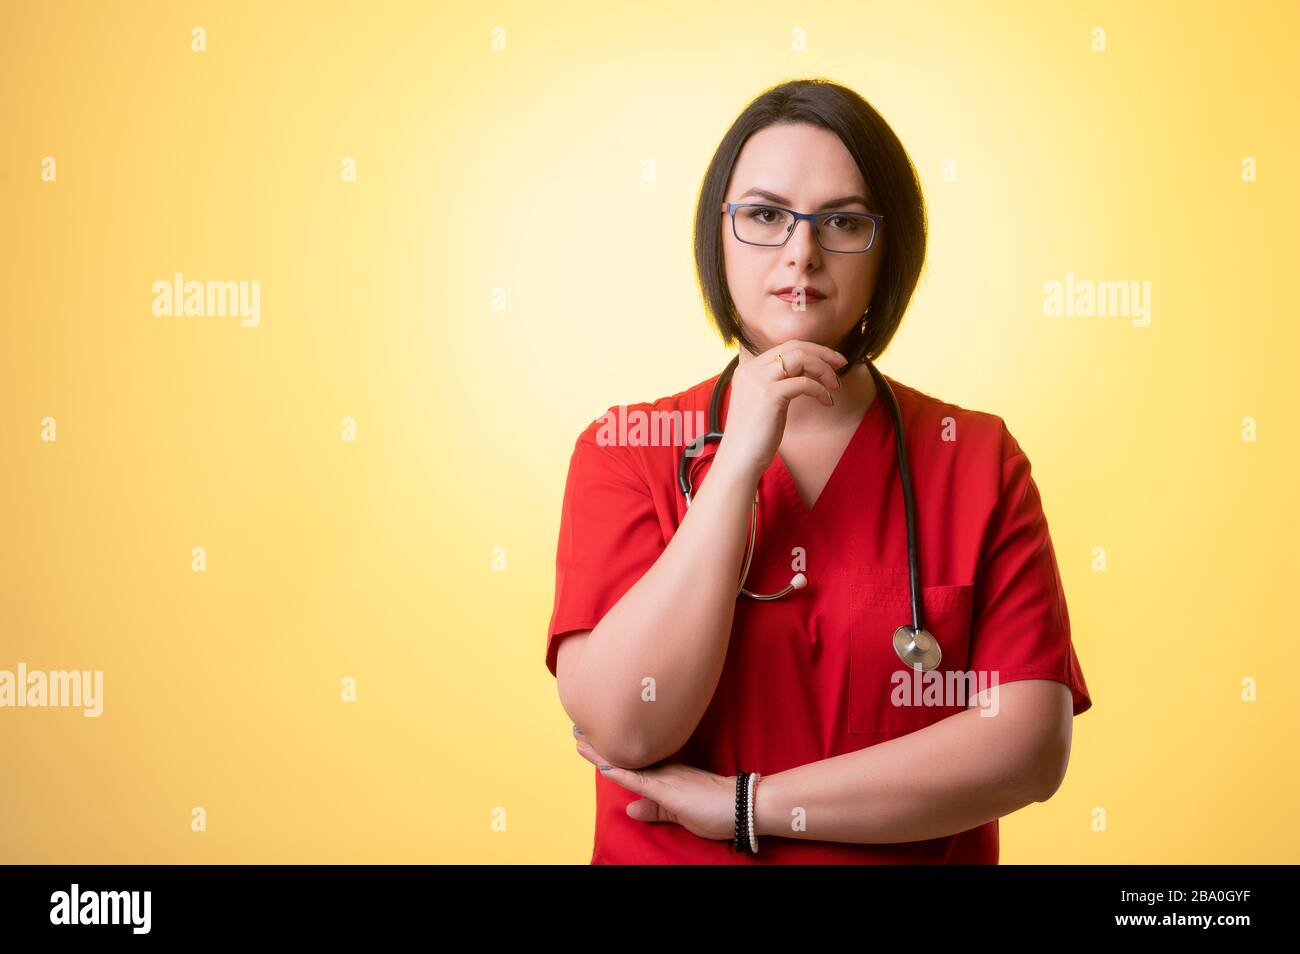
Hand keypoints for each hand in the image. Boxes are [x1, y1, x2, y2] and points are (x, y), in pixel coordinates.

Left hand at [572, 725, 735, 841]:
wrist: (746, 806)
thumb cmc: (718, 809)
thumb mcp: (679, 813)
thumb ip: (655, 810)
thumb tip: (630, 809)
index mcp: (667, 774)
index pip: (633, 762)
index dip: (612, 752)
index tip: (591, 739)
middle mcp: (664, 771)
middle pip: (626, 755)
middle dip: (601, 743)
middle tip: (578, 726)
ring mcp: (666, 778)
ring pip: (627, 762)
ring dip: (602, 752)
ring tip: (580, 736)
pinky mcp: (669, 790)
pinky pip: (639, 781)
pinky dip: (619, 772)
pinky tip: (601, 764)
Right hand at [715, 340, 847, 480]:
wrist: (739, 459)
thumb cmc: (755, 437)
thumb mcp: (766, 402)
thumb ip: (780, 384)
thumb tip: (807, 372)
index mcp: (749, 369)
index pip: (785, 347)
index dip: (812, 350)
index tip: (831, 361)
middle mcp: (752, 369)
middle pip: (794, 346)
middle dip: (822, 353)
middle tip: (841, 364)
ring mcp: (759, 380)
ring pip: (801, 358)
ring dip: (823, 369)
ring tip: (835, 386)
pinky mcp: (770, 395)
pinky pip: (804, 382)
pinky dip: (820, 390)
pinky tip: (827, 402)